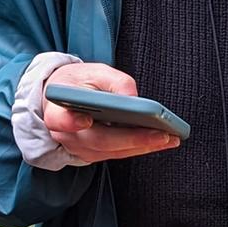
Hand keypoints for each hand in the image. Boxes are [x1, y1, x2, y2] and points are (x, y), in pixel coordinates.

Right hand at [42, 63, 180, 162]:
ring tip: (170, 138)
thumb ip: (112, 80)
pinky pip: (119, 154)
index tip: (86, 119)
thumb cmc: (78, 83)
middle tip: (160, 134)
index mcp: (57, 111)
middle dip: (132, 138)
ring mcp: (81, 149)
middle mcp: (67, 136)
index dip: (71, 121)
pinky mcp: (95, 154)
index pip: (60, 120)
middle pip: (99, 141)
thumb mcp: (92, 71)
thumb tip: (132, 97)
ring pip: (113, 152)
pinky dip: (141, 148)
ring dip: (143, 146)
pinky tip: (162, 141)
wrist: (66, 98)